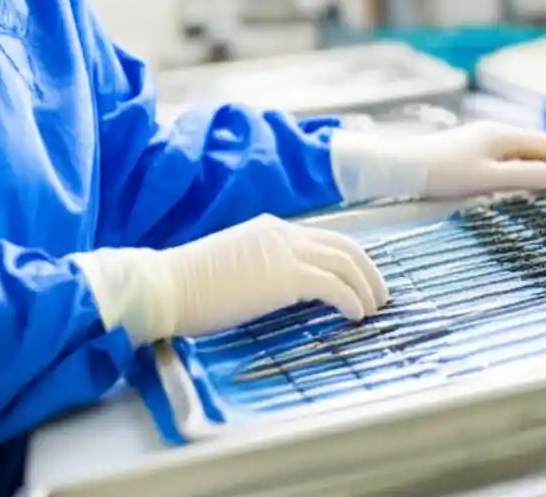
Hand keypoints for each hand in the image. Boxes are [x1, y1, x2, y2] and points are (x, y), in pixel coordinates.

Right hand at [71, 215, 388, 343]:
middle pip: (344, 245)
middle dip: (368, 270)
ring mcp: (286, 252)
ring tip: (373, 309)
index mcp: (270, 229)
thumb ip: (263, 269)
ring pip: (346, 263)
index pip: (324, 238)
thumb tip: (282, 289)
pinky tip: (355, 316)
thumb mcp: (234, 267)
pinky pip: (334, 286)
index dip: (349, 258)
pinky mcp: (286, 276)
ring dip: (366, 287)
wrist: (165, 285)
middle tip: (380, 294)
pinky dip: (351, 300)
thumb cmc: (188, 285)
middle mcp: (283, 233)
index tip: (361, 279)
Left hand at [331, 121, 545, 202]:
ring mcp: (480, 139)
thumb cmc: (442, 173)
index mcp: (503, 135)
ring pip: (516, 154)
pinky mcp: (467, 150)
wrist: (401, 166)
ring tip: (532, 197)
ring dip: (529, 172)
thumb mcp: (488, 179)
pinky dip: (511, 173)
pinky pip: (500, 159)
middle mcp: (494, 132)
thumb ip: (523, 177)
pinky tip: (504, 190)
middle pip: (533, 148)